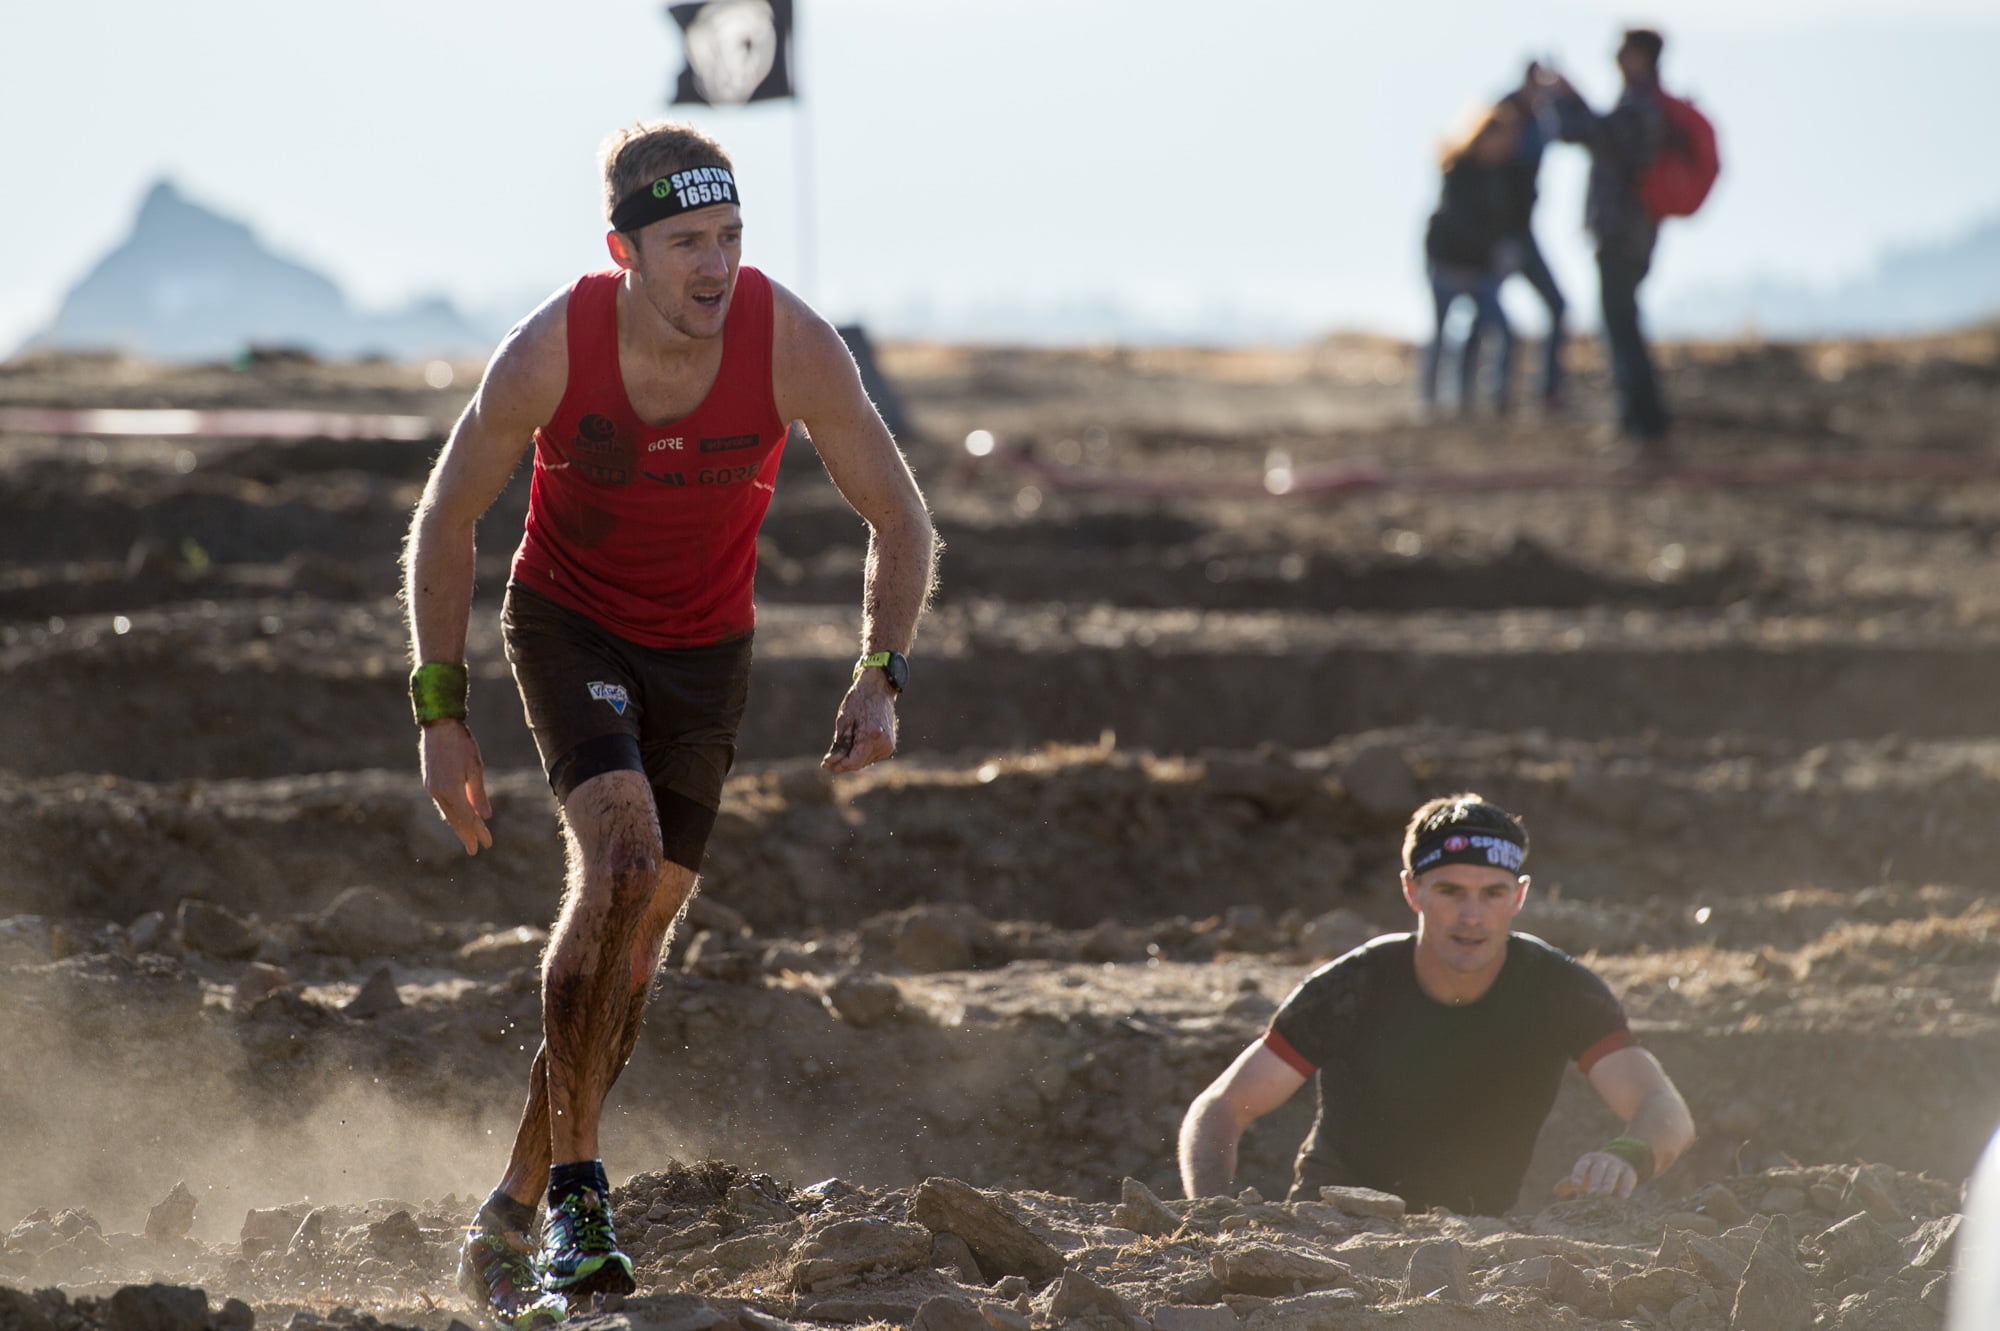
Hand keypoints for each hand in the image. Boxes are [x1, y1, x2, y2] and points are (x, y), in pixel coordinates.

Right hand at [420, 719, 492, 853]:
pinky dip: (451, 812)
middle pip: (455, 819)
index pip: (468, 818)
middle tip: (476, 850)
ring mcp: (432, 788)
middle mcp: (439, 793)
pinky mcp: (430, 782)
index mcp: (451, 791)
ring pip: (448, 812)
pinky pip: (443, 803)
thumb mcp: (475, 768)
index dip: (478, 832)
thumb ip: (479, 794)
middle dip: (467, 834)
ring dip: (459, 825)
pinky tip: (457, 817)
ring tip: (469, 836)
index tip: (487, 845)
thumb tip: (485, 816)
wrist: (439, 725)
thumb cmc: (461, 743)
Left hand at [821, 668, 897, 771]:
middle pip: (858, 764)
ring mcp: (888, 747)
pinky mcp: (889, 747)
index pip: (853, 763)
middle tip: (827, 761)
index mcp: (871, 736)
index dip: (838, 766)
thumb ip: (839, 745)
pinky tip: (854, 743)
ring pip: (863, 763)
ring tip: (840, 748)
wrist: (879, 689)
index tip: (824, 764)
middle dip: (842, 763)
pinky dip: (860, 754)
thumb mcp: (844, 721)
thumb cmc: (858, 701)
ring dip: (851, 759)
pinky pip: (870, 757)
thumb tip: (830, 763)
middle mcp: (883, 744)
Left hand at [1555, 1151, 1638, 1198]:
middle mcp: (1602, 1160)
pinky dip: (1625, 1186)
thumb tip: (1555, 1191)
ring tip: (1605, 1193)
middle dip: (1594, 1179)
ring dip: (1608, 1182)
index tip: (1575, 1184)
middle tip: (1591, 1191)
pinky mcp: (1628, 1172)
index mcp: (1588, 1160)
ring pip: (1612, 1172)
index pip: (1582, 1165)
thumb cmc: (1595, 1172)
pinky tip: (1623, 1196)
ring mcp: (1616, 1165)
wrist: (1619, 1161)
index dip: (1578, 1173)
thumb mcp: (1583, 1175)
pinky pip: (1627, 1178)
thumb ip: (1570, 1183)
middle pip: (1597, 1168)